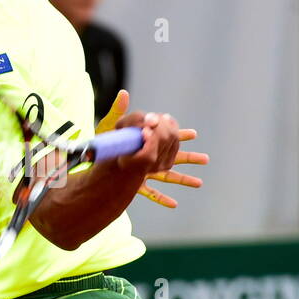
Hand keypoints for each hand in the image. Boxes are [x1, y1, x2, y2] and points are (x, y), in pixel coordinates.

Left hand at [98, 91, 207, 206]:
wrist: (92, 161)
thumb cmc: (101, 144)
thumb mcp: (109, 126)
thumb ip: (118, 112)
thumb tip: (124, 94)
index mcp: (145, 143)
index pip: (165, 136)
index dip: (179, 134)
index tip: (193, 134)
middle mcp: (147, 158)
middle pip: (172, 156)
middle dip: (189, 157)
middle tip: (206, 159)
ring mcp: (143, 172)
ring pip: (167, 176)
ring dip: (183, 179)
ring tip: (199, 183)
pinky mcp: (136, 184)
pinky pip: (152, 193)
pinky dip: (162, 199)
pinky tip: (174, 204)